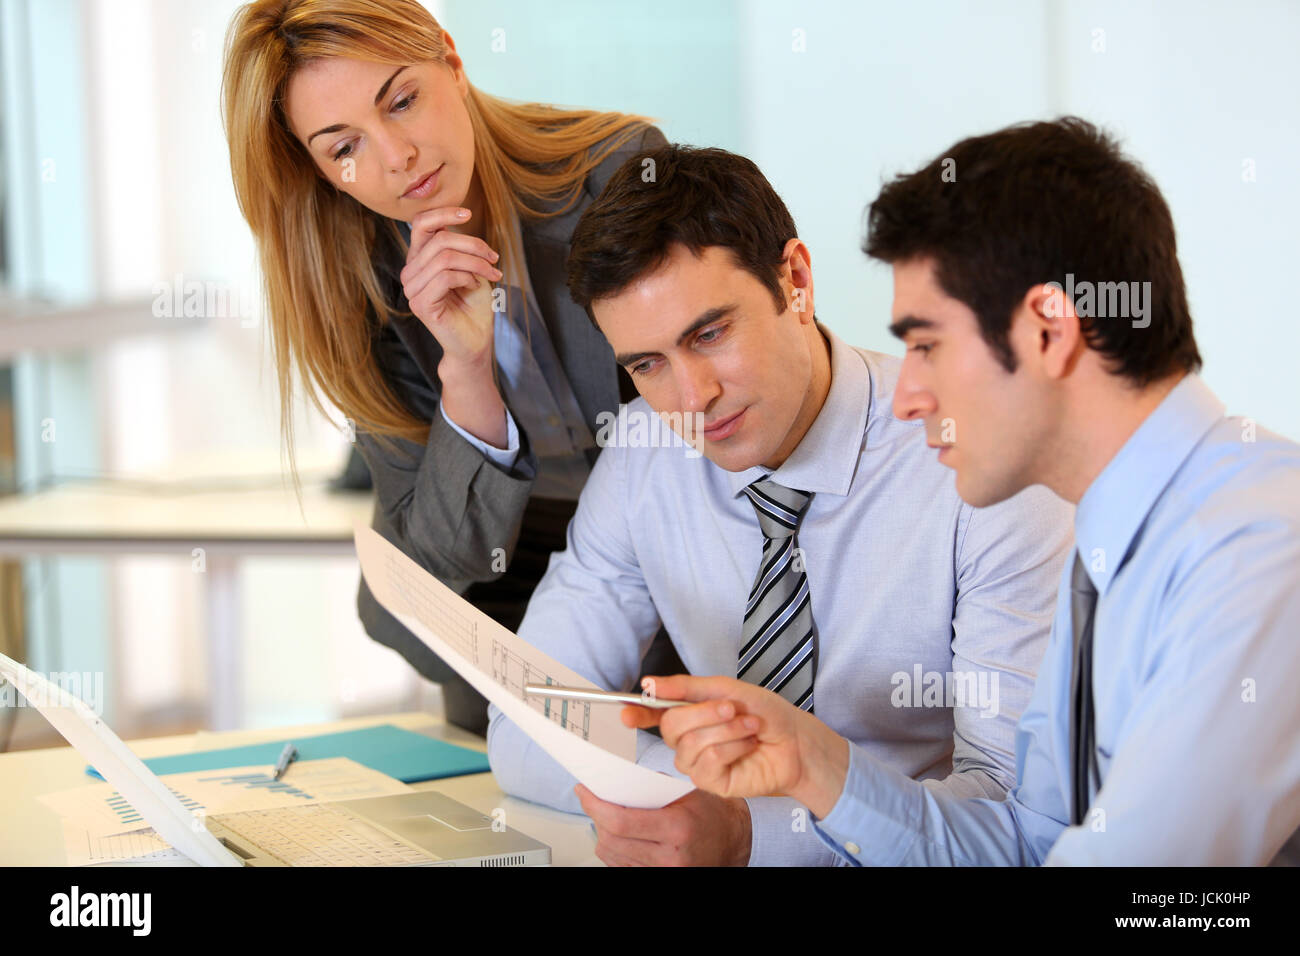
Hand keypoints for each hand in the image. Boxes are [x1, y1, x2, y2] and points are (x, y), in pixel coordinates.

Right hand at [401, 206, 501, 366]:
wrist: (476, 341)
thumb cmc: (474, 306)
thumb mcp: (471, 267)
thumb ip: (460, 245)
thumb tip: (459, 217)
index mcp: (419, 260)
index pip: (420, 224)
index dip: (443, 213)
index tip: (468, 213)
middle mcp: (410, 272)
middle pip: (440, 239)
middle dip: (474, 245)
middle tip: (494, 260)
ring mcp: (412, 289)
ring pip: (445, 257)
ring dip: (475, 264)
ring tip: (490, 275)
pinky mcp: (421, 304)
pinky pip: (445, 277)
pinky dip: (467, 278)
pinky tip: (475, 287)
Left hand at [574, 784, 751, 865]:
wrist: (731, 841)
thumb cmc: (709, 814)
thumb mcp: (685, 792)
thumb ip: (650, 788)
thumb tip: (612, 782)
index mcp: (676, 828)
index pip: (621, 821)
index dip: (595, 806)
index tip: (584, 792)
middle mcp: (670, 856)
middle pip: (611, 840)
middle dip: (595, 817)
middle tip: (591, 800)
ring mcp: (664, 873)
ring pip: (611, 856)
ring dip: (602, 835)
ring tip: (604, 816)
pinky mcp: (660, 881)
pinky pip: (622, 868)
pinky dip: (614, 851)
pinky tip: (617, 836)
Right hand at [623, 675, 849, 817]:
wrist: (796, 741)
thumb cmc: (765, 714)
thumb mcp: (726, 689)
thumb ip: (686, 688)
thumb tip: (650, 684)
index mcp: (690, 714)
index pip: (654, 715)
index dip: (637, 713)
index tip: (625, 711)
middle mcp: (689, 740)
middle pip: (670, 726)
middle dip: (702, 713)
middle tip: (730, 707)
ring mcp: (698, 763)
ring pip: (689, 744)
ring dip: (725, 729)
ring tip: (749, 726)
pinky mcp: (712, 782)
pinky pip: (706, 761)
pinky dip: (731, 747)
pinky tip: (747, 745)